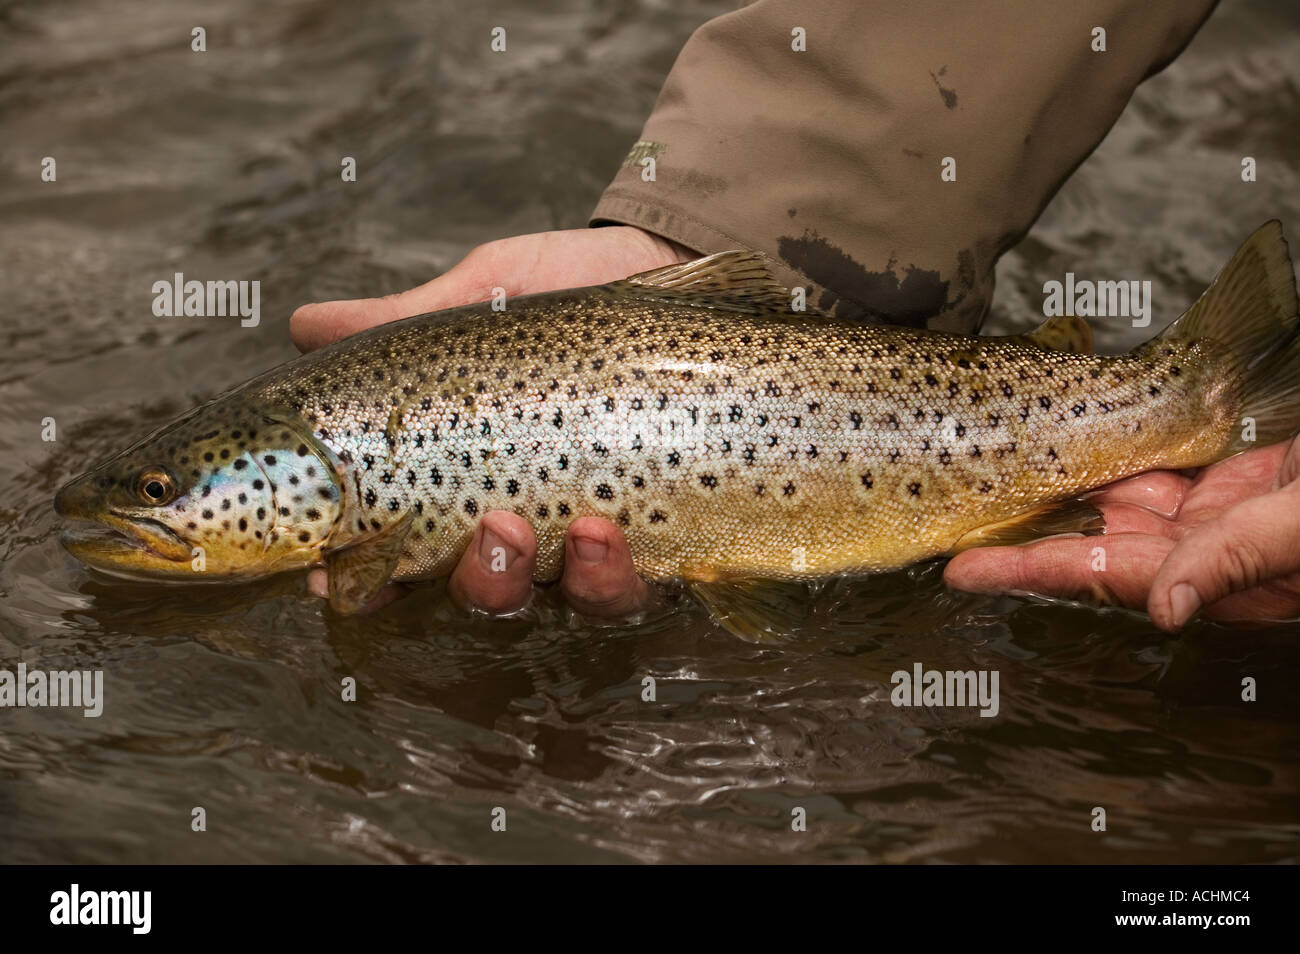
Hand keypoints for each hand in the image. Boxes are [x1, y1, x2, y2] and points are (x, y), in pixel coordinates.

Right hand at [291, 226, 695, 615]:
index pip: (399, 551)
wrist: (670, 266)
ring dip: (550, 580)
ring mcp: (587, 538)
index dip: (361, 576)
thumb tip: (304, 327)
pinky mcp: (655, 539)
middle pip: (480, 591)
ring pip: (554, 601)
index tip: (330, 575)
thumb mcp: (483, 293)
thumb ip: (400, 322)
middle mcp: (522, 523)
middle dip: (476, 580)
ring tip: (576, 528)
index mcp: (463, 478)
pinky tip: (608, 531)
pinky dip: (611, 578)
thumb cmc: (564, 288)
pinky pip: (628, 590)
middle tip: (490, 527)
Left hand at [944, 438, 1299, 630]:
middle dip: (1019, 533)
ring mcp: (1209, 517)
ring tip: (991, 479)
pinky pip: (1153, 474)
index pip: (1092, 573)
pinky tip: (1072, 445)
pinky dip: (1110, 460)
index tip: (962, 574)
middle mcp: (1198, 550)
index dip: (1022, 571)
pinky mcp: (1227, 485)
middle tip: (954, 520)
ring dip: (1055, 491)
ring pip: (1113, 503)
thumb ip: (1236, 561)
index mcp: (1211, 572)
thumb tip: (1169, 608)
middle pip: (1084, 540)